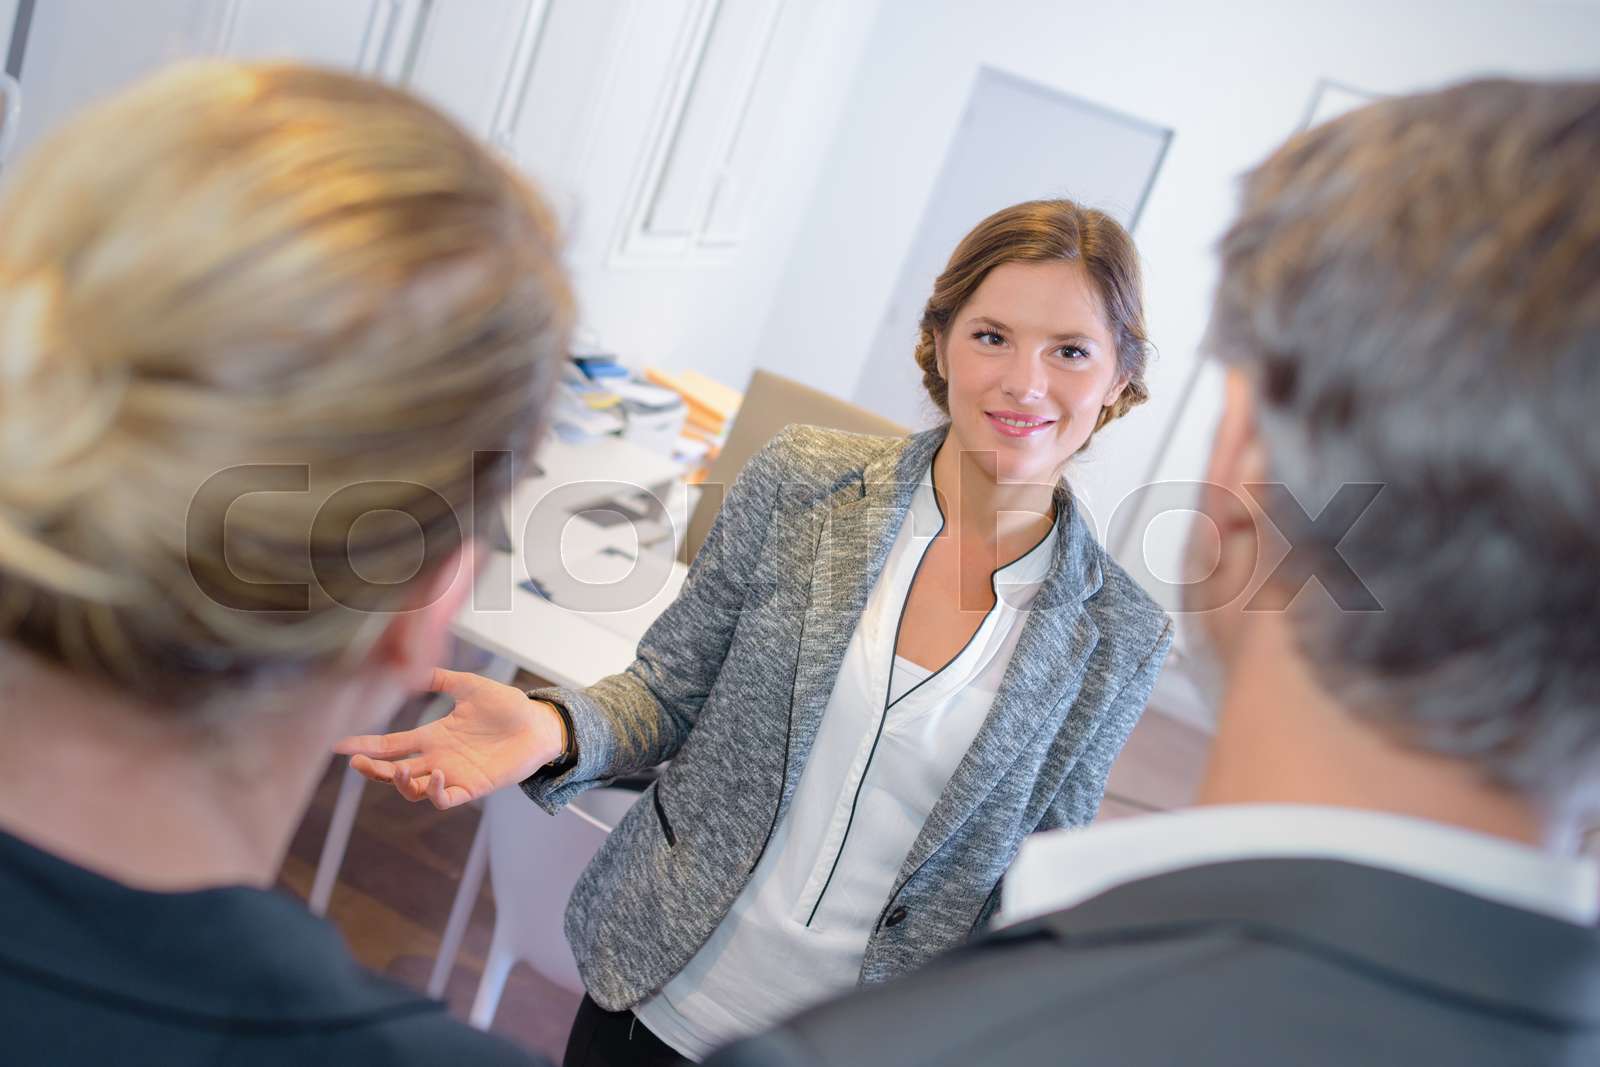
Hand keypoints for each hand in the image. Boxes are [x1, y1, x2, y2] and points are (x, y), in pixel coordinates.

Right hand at [334, 667, 566, 809]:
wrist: (540, 724)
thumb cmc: (508, 707)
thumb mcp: (469, 686)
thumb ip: (440, 678)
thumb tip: (412, 665)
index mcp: (434, 736)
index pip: (392, 744)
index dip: (366, 745)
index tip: (340, 744)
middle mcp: (438, 758)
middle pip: (394, 771)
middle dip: (373, 769)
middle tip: (357, 763)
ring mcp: (453, 775)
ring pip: (414, 790)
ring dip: (400, 783)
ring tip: (396, 770)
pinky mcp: (473, 787)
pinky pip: (445, 799)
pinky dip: (434, 792)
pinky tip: (433, 774)